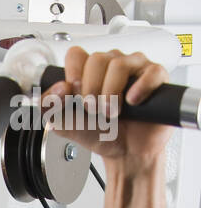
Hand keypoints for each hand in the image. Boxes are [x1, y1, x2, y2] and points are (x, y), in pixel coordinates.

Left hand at [42, 46, 171, 167]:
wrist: (125, 153)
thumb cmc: (102, 134)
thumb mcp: (68, 125)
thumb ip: (52, 110)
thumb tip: (55, 92)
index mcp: (90, 70)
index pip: (76, 55)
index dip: (73, 75)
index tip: (75, 96)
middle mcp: (112, 64)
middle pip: (97, 59)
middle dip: (91, 90)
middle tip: (95, 111)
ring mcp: (135, 67)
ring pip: (119, 64)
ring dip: (111, 94)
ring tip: (112, 113)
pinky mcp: (155, 76)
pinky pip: (149, 72)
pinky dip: (139, 88)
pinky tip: (132, 102)